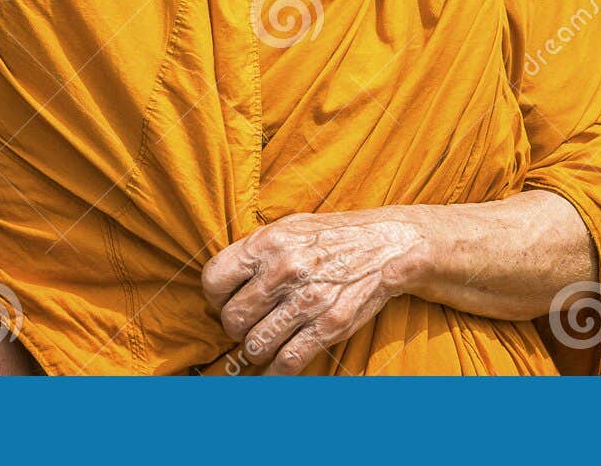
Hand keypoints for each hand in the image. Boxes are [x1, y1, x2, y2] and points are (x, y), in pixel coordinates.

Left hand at [201, 207, 428, 374]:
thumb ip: (256, 251)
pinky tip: (277, 368)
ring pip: (255, 345)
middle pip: (233, 319)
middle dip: (237, 328)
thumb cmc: (331, 237)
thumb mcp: (290, 228)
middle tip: (251, 324)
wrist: (386, 243)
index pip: (214, 280)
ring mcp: (308, 300)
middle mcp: (285, 271)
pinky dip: (275, 374)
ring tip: (267, 341)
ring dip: (257, 349)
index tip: (228, 300)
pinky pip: (287, 363)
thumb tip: (223, 281)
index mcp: (269, 242)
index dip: (217, 297)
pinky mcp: (329, 325)